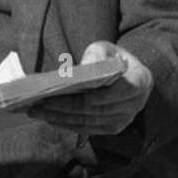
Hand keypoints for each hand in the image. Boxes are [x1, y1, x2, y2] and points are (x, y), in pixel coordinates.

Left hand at [26, 41, 152, 136]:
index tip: (72, 93)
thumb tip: (82, 71)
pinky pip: (88, 129)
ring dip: (61, 118)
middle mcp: (136, 104)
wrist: (125, 75)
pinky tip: (49, 118)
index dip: (99, 95)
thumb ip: (96, 55)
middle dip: (66, 107)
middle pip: (98, 109)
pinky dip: (67, 124)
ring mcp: (125, 119)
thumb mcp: (106, 49)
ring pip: (90, 122)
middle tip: (40, 103)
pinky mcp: (113, 128)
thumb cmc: (112, 59)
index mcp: (141, 80)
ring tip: (37, 111)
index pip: (122, 90)